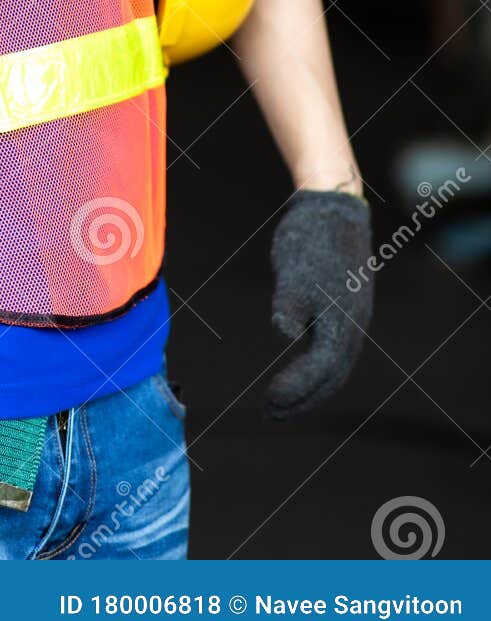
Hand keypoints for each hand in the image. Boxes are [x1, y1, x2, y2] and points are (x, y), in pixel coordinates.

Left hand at [265, 189, 372, 418]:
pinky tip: (301, 368)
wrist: (333, 206)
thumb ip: (290, 303)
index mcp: (341, 322)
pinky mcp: (348, 307)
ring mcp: (353, 317)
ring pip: (335, 365)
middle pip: (330, 377)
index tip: (267, 404)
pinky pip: (335, 349)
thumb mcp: (293, 271)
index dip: (294, 391)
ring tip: (281, 401)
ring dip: (310, 387)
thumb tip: (285, 331)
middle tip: (271, 414)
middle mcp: (353, 326)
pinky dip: (317, 367)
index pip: (319, 371)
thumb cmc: (310, 238)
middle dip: (302, 399)